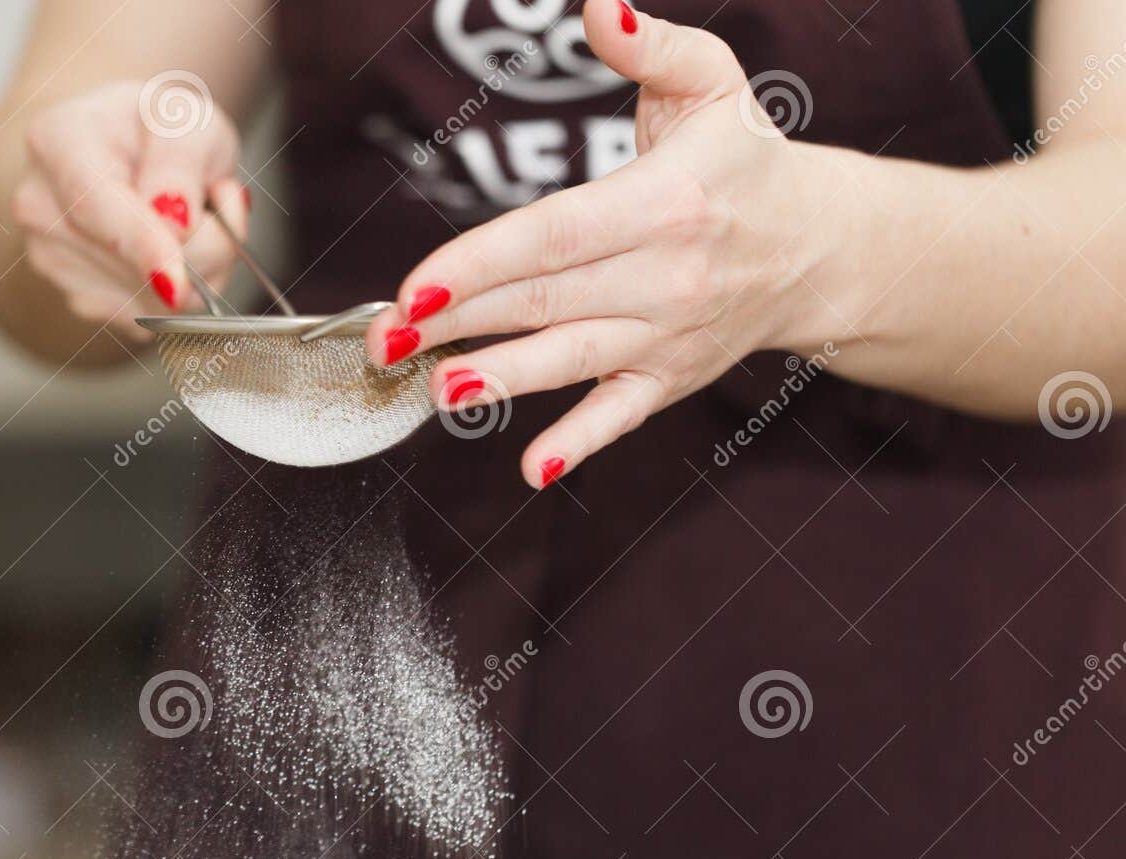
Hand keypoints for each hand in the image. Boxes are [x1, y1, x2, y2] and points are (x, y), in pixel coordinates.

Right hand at [13, 80, 248, 341]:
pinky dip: (184, 292)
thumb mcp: (189, 116)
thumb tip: (176, 222)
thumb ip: (182, 159)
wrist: (138, 150)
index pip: (93, 205)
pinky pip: (153, 316)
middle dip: (205, 246)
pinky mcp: (82, 301)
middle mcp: (40, 207)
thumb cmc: (161, 129)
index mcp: (57, 141)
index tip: (179, 282)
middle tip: (224, 196)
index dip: (140, 246)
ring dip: (202, 269)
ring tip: (193, 218)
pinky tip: (172, 250)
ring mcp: (54, 261)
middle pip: (131, 262)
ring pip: (152, 300)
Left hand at [366, 0, 827, 485]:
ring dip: (501, 380)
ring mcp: (668, 335)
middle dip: (458, 322)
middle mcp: (667, 276)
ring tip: (436, 390)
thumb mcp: (712, 86)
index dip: (479, 264)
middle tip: (382, 340)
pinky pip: (621, 415)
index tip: (414, 286)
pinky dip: (579, 443)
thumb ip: (652, 45)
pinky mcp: (671, 377)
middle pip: (544, 301)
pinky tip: (532, 467)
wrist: (821, 248)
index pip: (554, 236)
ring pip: (571, 360)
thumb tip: (599, 4)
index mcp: (664, 203)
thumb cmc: (746, 162)